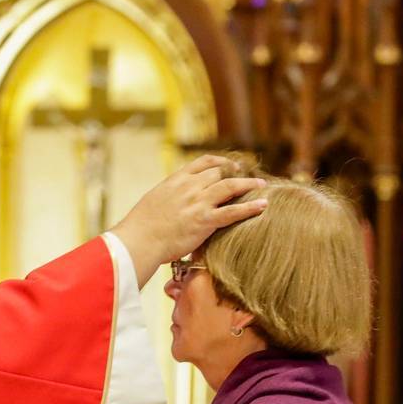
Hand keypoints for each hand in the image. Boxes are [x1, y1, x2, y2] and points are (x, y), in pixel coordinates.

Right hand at [110, 155, 267, 287]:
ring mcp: (198, 203)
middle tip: (249, 179)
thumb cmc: (140, 228)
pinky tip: (263, 206)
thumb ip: (167, 197)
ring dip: (249, 185)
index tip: (230, 166)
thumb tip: (169, 202)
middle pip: (220, 173)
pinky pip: (233, 211)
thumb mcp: (152, 202)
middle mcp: (189, 187)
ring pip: (231, 186)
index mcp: (176, 180)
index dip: (220, 162)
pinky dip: (250, 207)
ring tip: (262, 186)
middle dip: (237, 174)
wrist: (139, 241)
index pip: (203, 163)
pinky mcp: (205, 221)